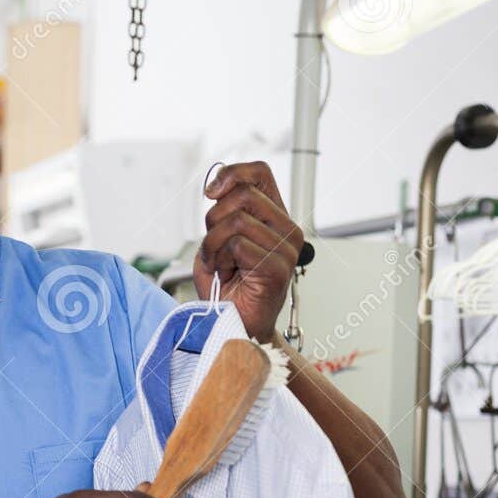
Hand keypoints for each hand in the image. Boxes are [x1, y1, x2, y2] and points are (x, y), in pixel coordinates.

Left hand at [192, 161, 305, 341]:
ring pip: (237, 221)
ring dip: (214, 245)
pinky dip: (220, 260)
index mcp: (273, 217)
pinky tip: (226, 275)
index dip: (232, 173)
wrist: (231, 323)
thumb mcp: (216, 239)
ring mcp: (286, 248)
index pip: (260, 173)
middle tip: (214, 246)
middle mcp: (286, 229)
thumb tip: (217, 187)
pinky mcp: (278, 267)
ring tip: (220, 264)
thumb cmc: (226, 286)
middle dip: (214, 219)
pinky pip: (237, 245)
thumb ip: (221, 211)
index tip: (210, 192)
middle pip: (244, 194)